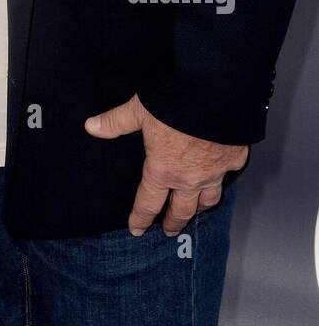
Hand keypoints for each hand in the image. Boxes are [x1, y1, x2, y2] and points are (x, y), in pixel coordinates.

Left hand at [84, 93, 247, 236]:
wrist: (215, 95)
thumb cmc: (174, 103)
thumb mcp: (138, 110)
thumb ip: (115, 122)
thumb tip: (91, 126)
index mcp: (162, 170)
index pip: (148, 203)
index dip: (140, 218)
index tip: (137, 229)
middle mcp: (189, 179)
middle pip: (181, 210)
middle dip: (173, 222)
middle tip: (169, 231)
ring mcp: (214, 173)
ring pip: (208, 199)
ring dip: (200, 207)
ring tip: (195, 210)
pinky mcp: (234, 160)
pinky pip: (228, 176)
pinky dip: (223, 178)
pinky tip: (221, 175)